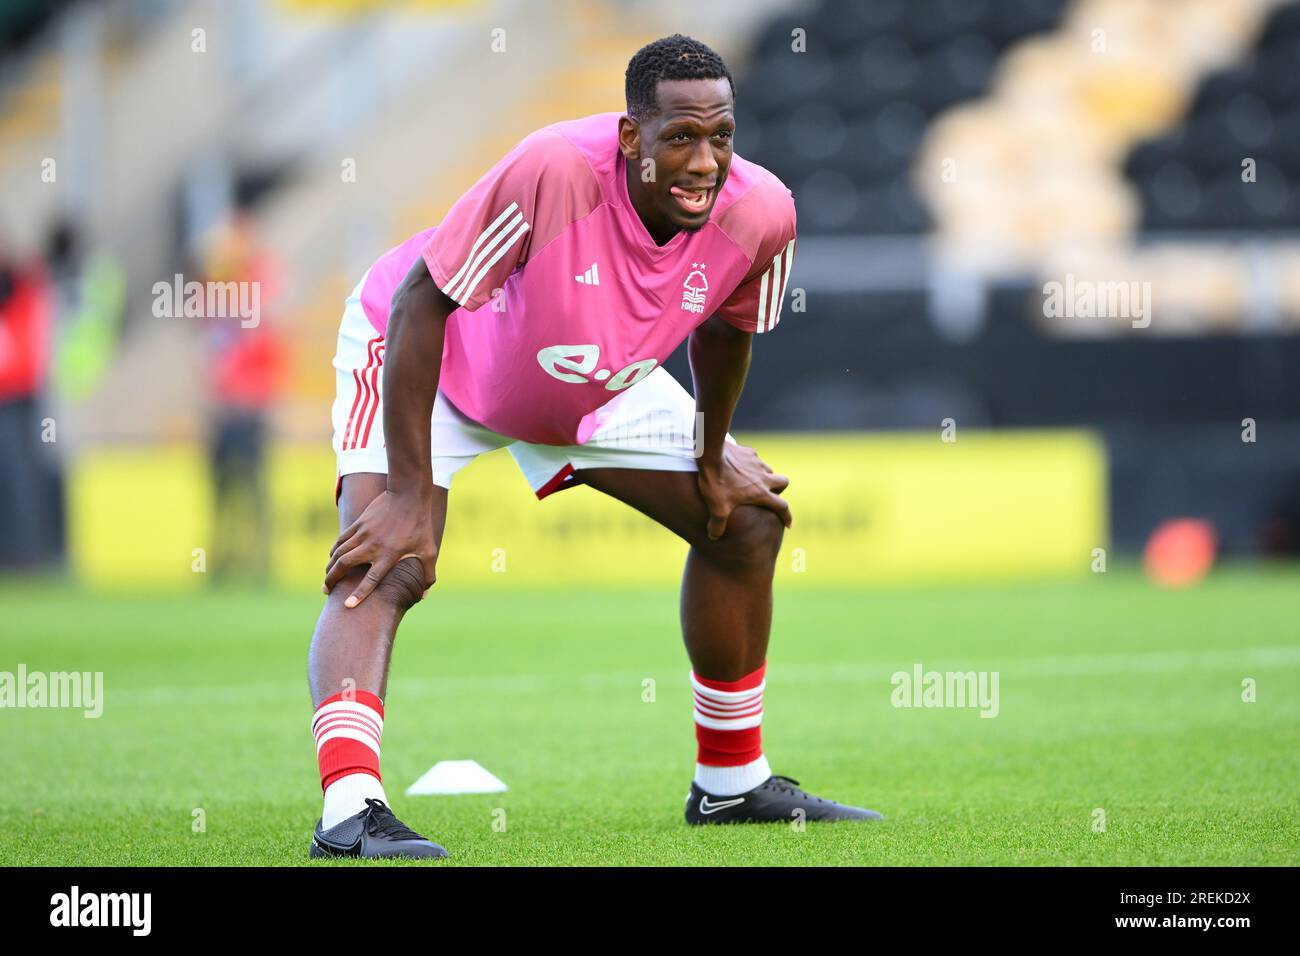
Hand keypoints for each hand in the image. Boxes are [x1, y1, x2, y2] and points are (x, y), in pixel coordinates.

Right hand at [323, 490, 437, 607]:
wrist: (408, 495)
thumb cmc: (421, 525)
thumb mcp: (429, 551)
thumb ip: (427, 574)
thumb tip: (423, 596)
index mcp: (389, 555)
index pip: (371, 580)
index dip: (359, 594)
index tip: (347, 605)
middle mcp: (373, 546)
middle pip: (345, 565)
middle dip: (332, 580)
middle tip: (325, 591)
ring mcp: (363, 534)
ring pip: (339, 553)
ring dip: (329, 566)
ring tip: (326, 578)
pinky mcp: (359, 524)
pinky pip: (341, 540)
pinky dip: (334, 550)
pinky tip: (332, 558)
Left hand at [696, 442, 791, 539]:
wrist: (711, 454)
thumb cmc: (716, 482)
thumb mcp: (716, 508)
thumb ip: (717, 525)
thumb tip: (714, 536)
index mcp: (760, 493)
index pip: (781, 506)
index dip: (787, 517)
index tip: (789, 524)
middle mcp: (763, 477)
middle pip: (784, 481)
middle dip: (779, 489)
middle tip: (766, 494)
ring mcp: (757, 462)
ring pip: (768, 469)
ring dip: (764, 476)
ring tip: (748, 481)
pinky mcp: (748, 452)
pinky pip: (754, 458)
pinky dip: (750, 464)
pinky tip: (737, 467)